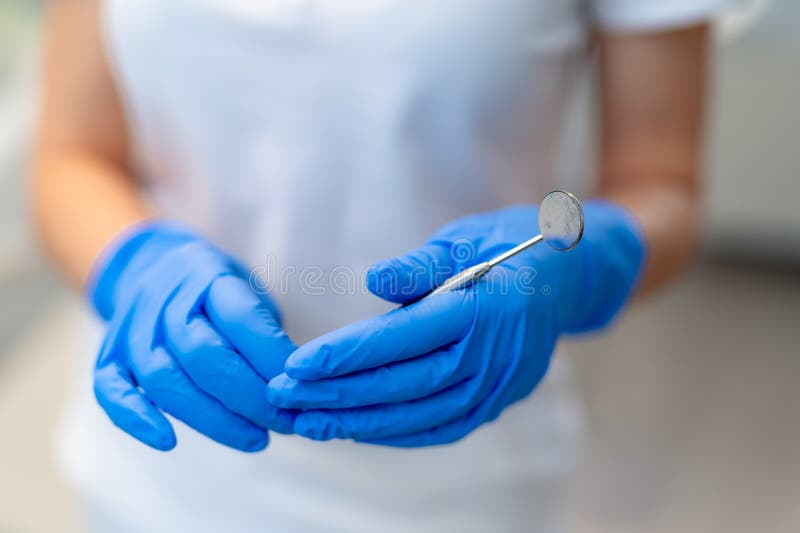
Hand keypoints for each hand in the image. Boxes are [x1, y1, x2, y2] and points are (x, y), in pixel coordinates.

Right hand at [90, 222, 295, 451]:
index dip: (273, 358)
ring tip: (256, 439)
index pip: (242, 319)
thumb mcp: (247, 290)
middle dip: (250, 398)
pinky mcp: (108, 355)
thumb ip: (264, 331)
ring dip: (212, 419)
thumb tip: (297, 385)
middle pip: (203, 356)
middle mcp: (165, 300)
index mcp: (207, 276)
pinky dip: (135, 418)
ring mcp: (132, 329)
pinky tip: (167, 441)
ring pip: (164, 380)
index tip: (301, 387)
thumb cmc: (215, 290)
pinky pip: (110, 389)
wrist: (152, 266)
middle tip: (284, 422)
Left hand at [267, 202, 644, 446]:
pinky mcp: (499, 400)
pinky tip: (359, 430)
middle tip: (285, 399)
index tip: (296, 365)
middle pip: (405, 384)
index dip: (346, 355)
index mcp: (482, 306)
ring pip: (421, 414)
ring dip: (361, 423)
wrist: (569, 275)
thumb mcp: (466, 238)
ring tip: (309, 422)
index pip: (402, 338)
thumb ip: (422, 266)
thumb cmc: (510, 244)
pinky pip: (445, 426)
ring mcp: (500, 383)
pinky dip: (399, 433)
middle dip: (339, 395)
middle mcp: (493, 353)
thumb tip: (374, 281)